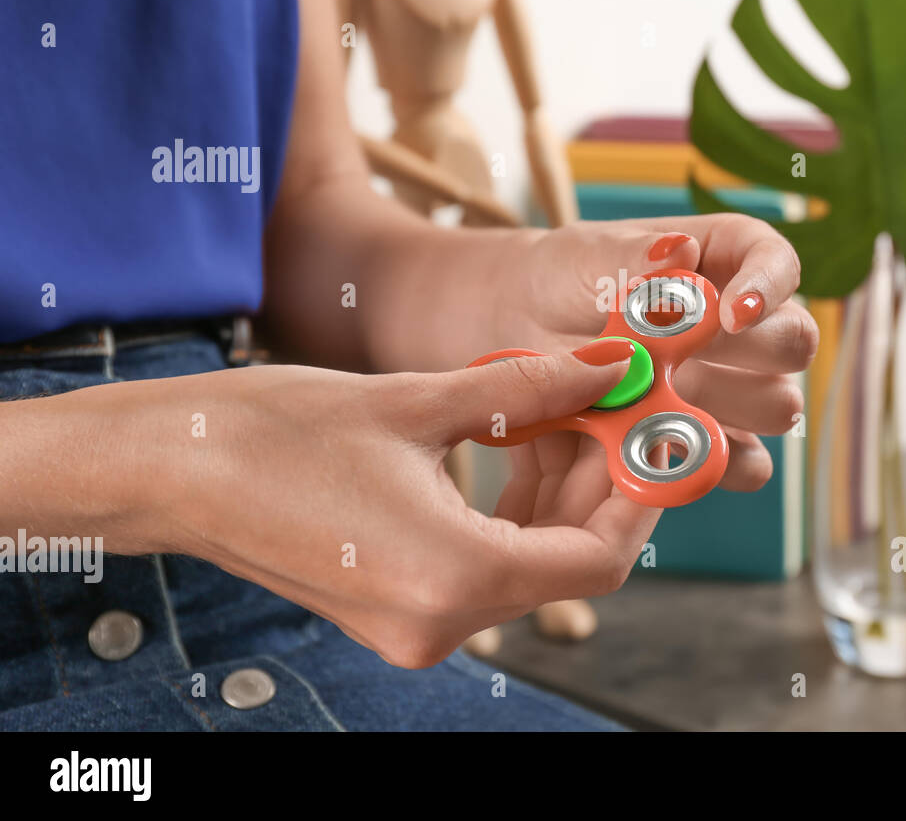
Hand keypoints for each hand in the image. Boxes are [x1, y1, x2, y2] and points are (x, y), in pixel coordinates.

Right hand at [36, 346, 652, 667]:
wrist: (168, 471)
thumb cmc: (275, 431)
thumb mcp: (416, 399)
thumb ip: (529, 387)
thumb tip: (611, 364)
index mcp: (455, 577)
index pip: (597, 560)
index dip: (637, 495)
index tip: (652, 433)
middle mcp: (440, 622)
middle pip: (567, 562)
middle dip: (597, 481)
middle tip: (606, 402)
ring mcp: (414, 625)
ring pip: (528, 563)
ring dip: (554, 491)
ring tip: (554, 406)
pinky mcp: (393, 610)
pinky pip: (483, 566)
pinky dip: (509, 510)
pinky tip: (509, 439)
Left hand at [484, 213, 817, 494]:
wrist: (527, 330)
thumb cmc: (567, 278)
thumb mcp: (588, 258)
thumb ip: (633, 258)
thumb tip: (678, 252)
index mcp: (727, 258)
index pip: (778, 263)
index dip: (767, 289)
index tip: (730, 313)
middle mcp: (743, 324)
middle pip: (795, 342)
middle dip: (752, 353)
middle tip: (690, 358)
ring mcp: (733, 385)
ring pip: (781, 406)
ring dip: (731, 409)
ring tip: (669, 401)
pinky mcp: (713, 438)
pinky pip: (749, 465)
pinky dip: (718, 463)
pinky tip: (672, 448)